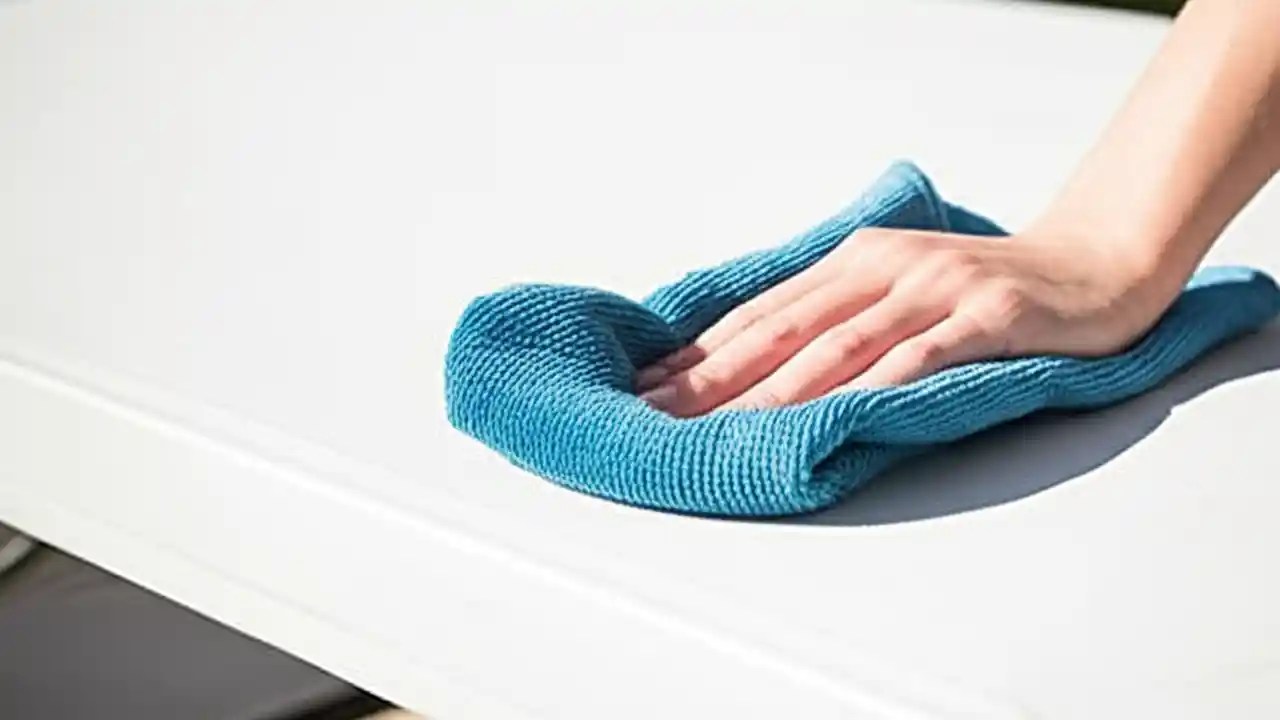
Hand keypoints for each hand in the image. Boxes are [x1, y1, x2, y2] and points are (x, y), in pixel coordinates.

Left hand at [636, 227, 1175, 416]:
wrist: (1094, 262)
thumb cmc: (988, 288)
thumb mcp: (901, 288)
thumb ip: (840, 316)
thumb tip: (763, 365)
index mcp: (855, 262)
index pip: (763, 312)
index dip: (701, 352)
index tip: (648, 387)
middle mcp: (886, 268)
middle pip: (784, 328)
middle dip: (714, 375)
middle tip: (657, 412)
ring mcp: (936, 288)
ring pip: (841, 344)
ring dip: (775, 389)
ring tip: (723, 426)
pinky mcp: (990, 315)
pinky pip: (923, 355)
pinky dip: (876, 386)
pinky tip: (836, 415)